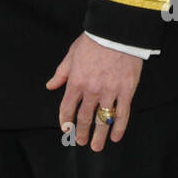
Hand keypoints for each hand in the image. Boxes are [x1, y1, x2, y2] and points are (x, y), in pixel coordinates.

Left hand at [46, 33, 143, 151]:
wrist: (115, 32)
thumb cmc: (93, 41)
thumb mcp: (71, 55)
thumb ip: (61, 73)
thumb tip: (51, 86)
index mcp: (76, 81)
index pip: (67, 107)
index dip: (65, 119)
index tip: (66, 128)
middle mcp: (91, 89)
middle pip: (84, 117)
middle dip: (81, 131)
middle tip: (81, 141)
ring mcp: (109, 91)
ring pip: (102, 119)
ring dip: (99, 135)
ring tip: (96, 146)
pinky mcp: (126, 90)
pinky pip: (122, 114)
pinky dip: (119, 127)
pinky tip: (116, 136)